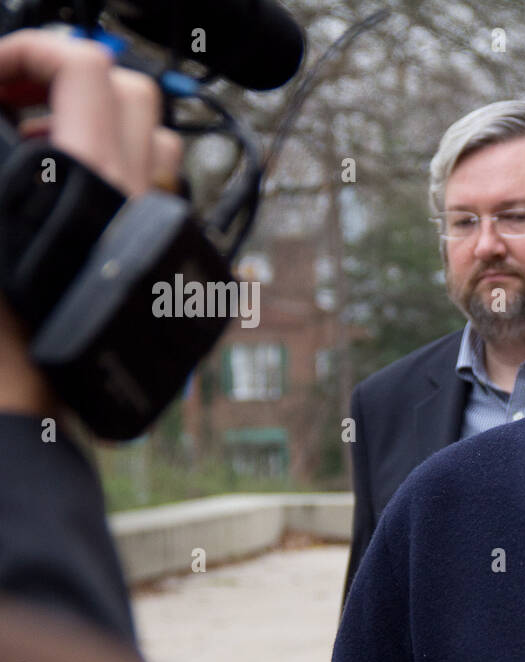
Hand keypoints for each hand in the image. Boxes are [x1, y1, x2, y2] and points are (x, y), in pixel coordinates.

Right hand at [0, 30, 183, 415]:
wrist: (19, 396)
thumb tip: (0, 111)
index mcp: (85, 172)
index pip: (83, 67)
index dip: (29, 50)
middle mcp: (134, 195)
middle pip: (130, 93)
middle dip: (70, 80)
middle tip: (13, 100)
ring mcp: (151, 228)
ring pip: (153, 143)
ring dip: (101, 126)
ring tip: (42, 147)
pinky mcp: (156, 260)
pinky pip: (155, 194)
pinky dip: (121, 175)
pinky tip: (73, 199)